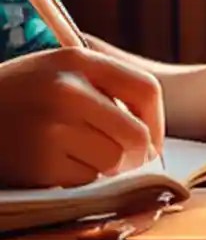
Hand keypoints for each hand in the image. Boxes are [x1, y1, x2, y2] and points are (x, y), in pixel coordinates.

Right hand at [0, 48, 163, 187]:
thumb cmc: (14, 100)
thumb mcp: (53, 73)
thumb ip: (101, 89)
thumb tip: (153, 134)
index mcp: (76, 60)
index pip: (146, 89)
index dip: (157, 120)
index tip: (151, 137)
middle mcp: (66, 89)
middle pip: (137, 135)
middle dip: (136, 155)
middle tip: (123, 160)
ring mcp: (51, 126)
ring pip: (114, 161)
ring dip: (103, 168)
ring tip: (74, 156)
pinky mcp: (38, 161)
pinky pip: (85, 180)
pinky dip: (75, 179)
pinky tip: (49, 164)